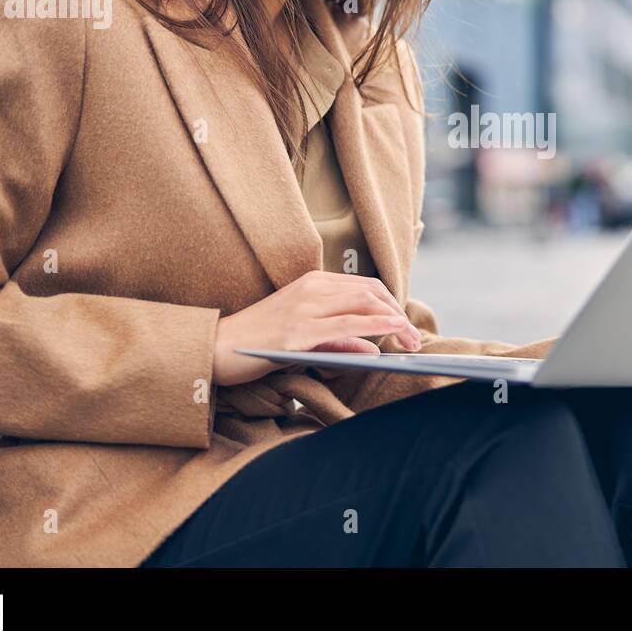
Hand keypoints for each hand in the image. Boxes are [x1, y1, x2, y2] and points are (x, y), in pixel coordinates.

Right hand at [212, 270, 422, 386]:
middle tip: (414, 340)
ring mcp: (304, 308)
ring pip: (363, 306)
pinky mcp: (296, 332)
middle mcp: (312, 289)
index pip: (367, 287)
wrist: (216, 347)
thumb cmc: (259, 342)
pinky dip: (371, 330)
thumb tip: (372, 348)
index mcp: (313, 282)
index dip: (393, 306)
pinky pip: (343, 328)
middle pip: (371, 294)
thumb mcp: (304, 334)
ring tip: (409, 342)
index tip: (407, 327)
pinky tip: (386, 339)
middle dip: (399, 315)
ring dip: (394, 324)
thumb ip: (337, 338)